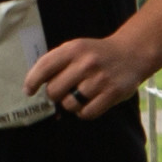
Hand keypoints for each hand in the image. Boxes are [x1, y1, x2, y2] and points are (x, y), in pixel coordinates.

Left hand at [27, 35, 141, 123]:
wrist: (132, 53)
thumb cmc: (97, 54)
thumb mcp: (77, 48)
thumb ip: (57, 62)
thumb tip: (34, 86)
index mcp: (74, 49)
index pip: (45, 66)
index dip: (32, 81)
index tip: (29, 90)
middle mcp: (86, 63)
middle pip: (54, 90)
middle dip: (54, 95)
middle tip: (62, 91)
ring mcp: (100, 80)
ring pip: (69, 104)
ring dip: (70, 104)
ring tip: (78, 95)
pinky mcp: (112, 94)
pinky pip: (87, 113)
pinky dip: (84, 112)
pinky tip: (89, 102)